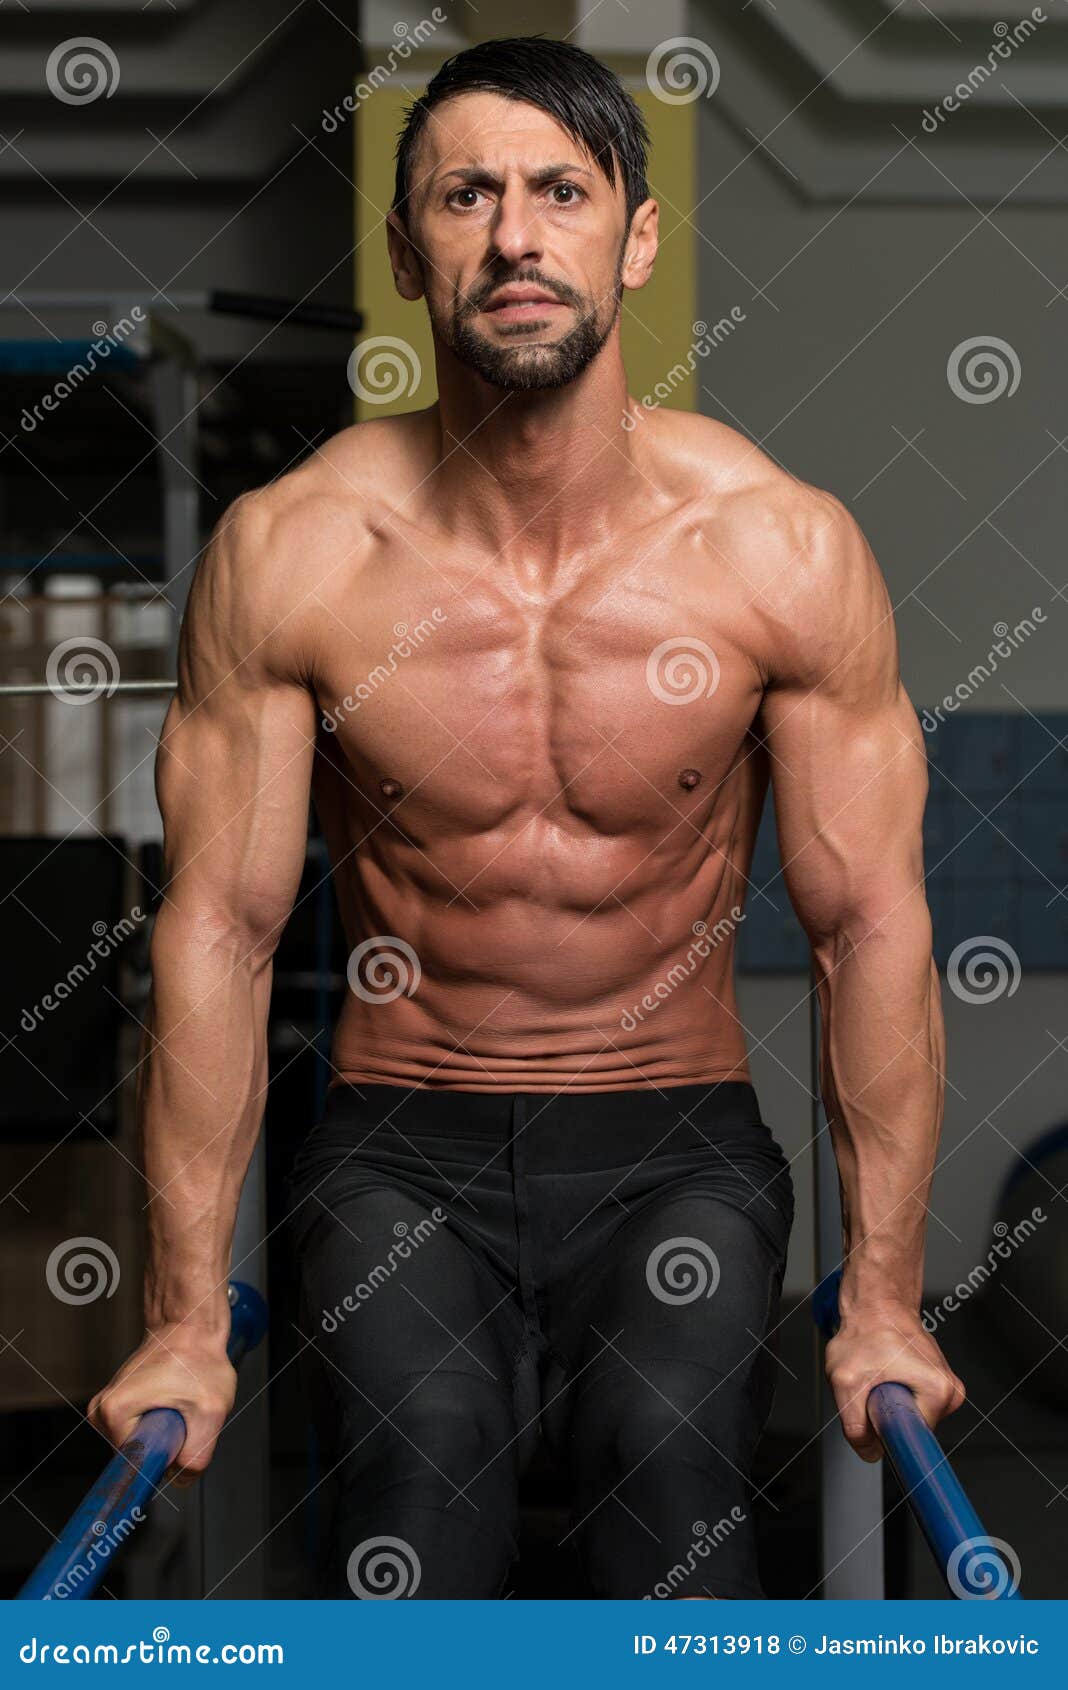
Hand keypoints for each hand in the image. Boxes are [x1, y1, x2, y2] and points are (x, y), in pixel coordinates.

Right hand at [88, 1320, 236, 1485]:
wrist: (191, 1323)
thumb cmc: (198, 1355)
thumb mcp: (210, 1410)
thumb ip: (197, 1455)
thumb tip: (181, 1479)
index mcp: (113, 1413)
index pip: (135, 1467)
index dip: (165, 1461)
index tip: (180, 1436)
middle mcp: (101, 1411)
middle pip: (139, 1456)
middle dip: (169, 1443)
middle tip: (187, 1412)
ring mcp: (108, 1407)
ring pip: (143, 1444)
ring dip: (168, 1432)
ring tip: (181, 1402)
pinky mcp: (118, 1404)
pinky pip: (142, 1431)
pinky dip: (163, 1422)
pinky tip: (175, 1400)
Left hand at [825, 1300, 964, 1462]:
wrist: (876, 1301)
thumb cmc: (866, 1331)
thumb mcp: (847, 1380)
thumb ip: (855, 1425)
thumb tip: (870, 1453)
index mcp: (940, 1393)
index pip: (915, 1441)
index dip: (889, 1435)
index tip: (874, 1413)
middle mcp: (951, 1392)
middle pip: (912, 1428)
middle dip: (885, 1414)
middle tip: (870, 1385)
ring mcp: (946, 1386)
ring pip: (910, 1416)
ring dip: (887, 1403)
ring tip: (876, 1374)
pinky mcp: (936, 1382)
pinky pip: (911, 1402)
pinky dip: (893, 1393)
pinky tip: (883, 1371)